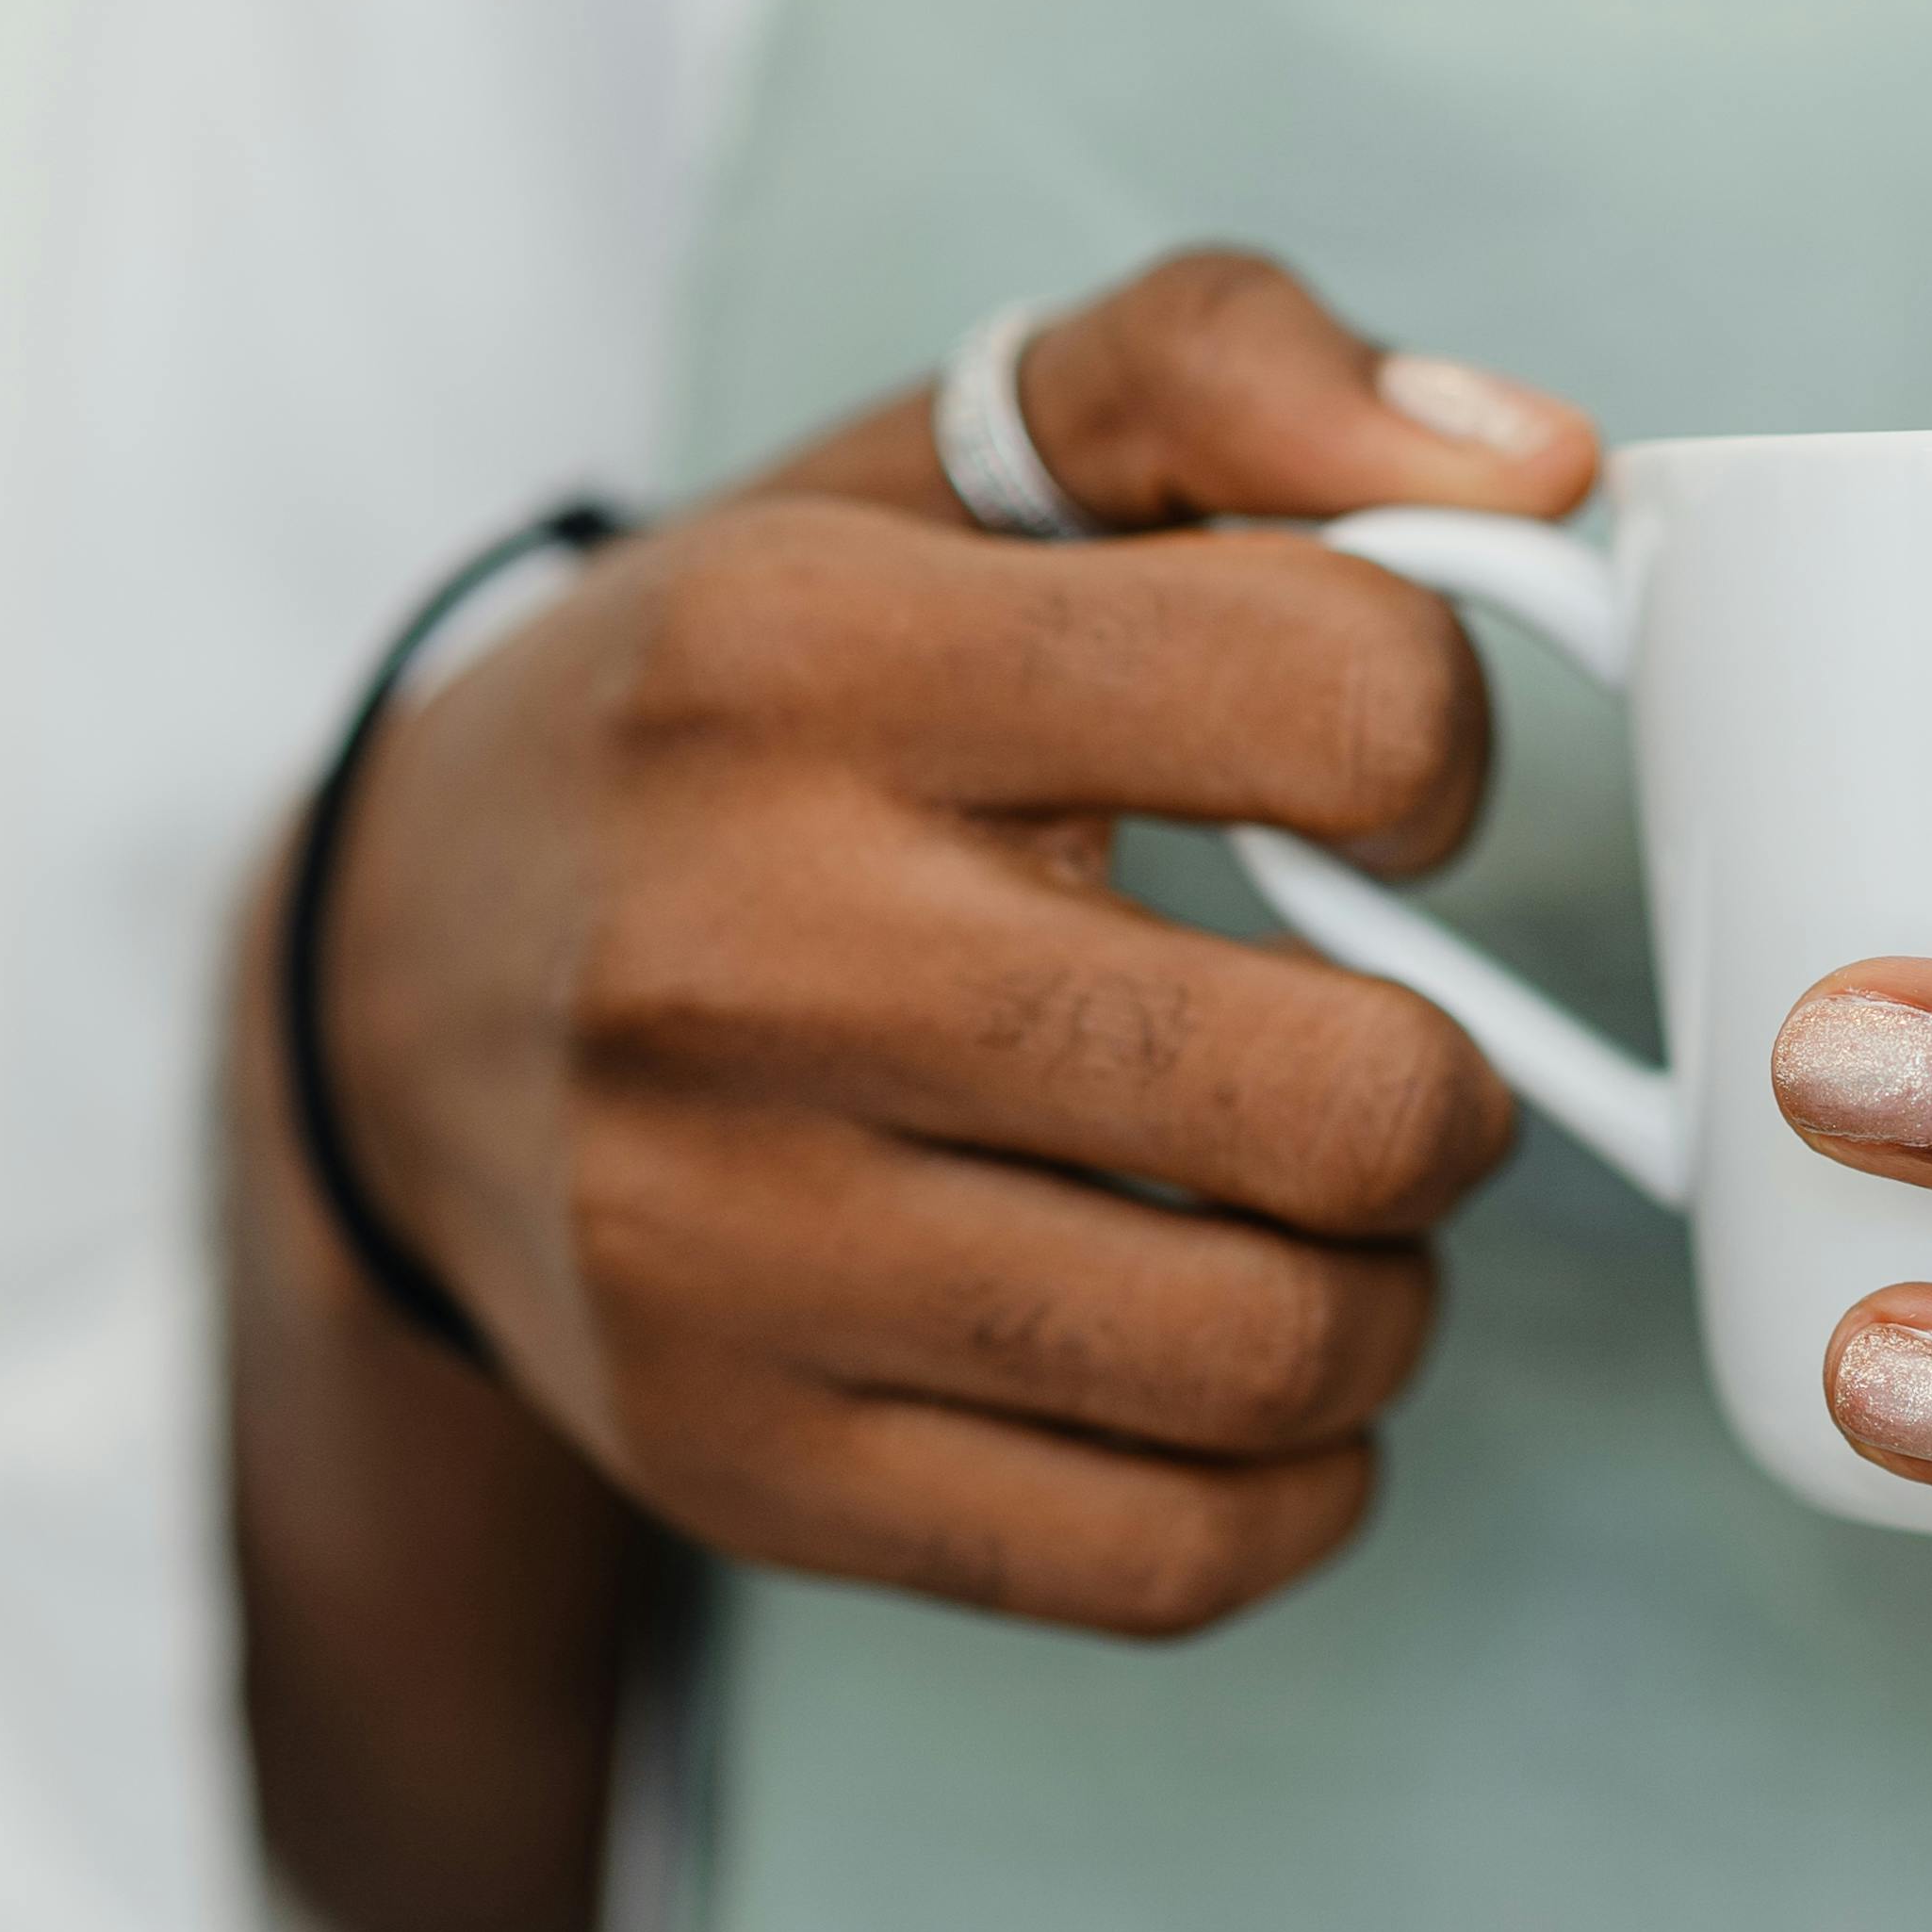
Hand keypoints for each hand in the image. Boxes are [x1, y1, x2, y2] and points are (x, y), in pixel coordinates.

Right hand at [224, 249, 1593, 1931]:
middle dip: (1444, 1090)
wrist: (390, 977)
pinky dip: (1284, 1487)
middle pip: (1355, 1103)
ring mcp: (726, 1242)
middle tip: (1369, 1058)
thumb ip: (1232, 372)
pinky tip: (1234, 1378)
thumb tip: (1541, 466)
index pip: (1344, 699)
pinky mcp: (743, 1463)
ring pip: (1282, 1357)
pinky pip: (1170, 1559)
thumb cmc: (757, 703)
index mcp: (813, 659)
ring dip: (1382, 1302)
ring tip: (1300, 1218)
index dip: (1434, 747)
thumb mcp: (940, 461)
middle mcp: (746, 958)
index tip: (1364, 792)